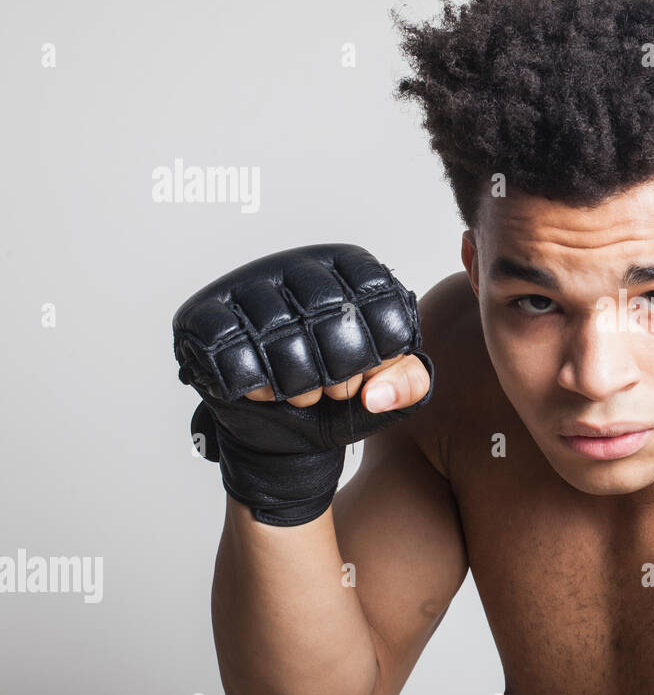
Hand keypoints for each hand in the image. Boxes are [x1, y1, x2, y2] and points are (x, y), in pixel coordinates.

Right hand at [173, 244, 433, 525]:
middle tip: (332, 391)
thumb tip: (377, 392)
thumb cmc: (334, 396)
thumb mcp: (383, 389)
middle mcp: (298, 264)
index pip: (378, 298)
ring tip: (299, 392)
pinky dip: (255, 386)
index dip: (377, 351)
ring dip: (296, 385)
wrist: (283, 431)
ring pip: (280, 334)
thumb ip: (408, 382)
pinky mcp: (205, 313)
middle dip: (339, 373)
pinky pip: (232, 350)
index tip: (367, 373)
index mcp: (349, 267)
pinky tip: (264, 390)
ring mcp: (249, 282)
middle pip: (330, 315)